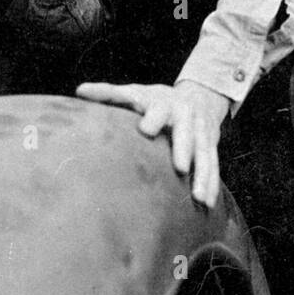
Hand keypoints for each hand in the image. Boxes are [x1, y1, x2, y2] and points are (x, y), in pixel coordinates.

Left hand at [74, 80, 230, 207]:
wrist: (200, 97)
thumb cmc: (157, 100)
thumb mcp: (136, 92)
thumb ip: (109, 93)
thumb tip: (80, 90)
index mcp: (164, 103)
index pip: (159, 108)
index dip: (153, 117)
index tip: (146, 129)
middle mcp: (187, 116)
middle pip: (187, 132)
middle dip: (184, 148)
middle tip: (180, 167)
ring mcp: (202, 132)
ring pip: (205, 153)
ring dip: (203, 175)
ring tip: (198, 197)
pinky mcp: (212, 147)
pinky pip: (214, 165)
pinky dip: (212, 184)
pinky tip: (208, 204)